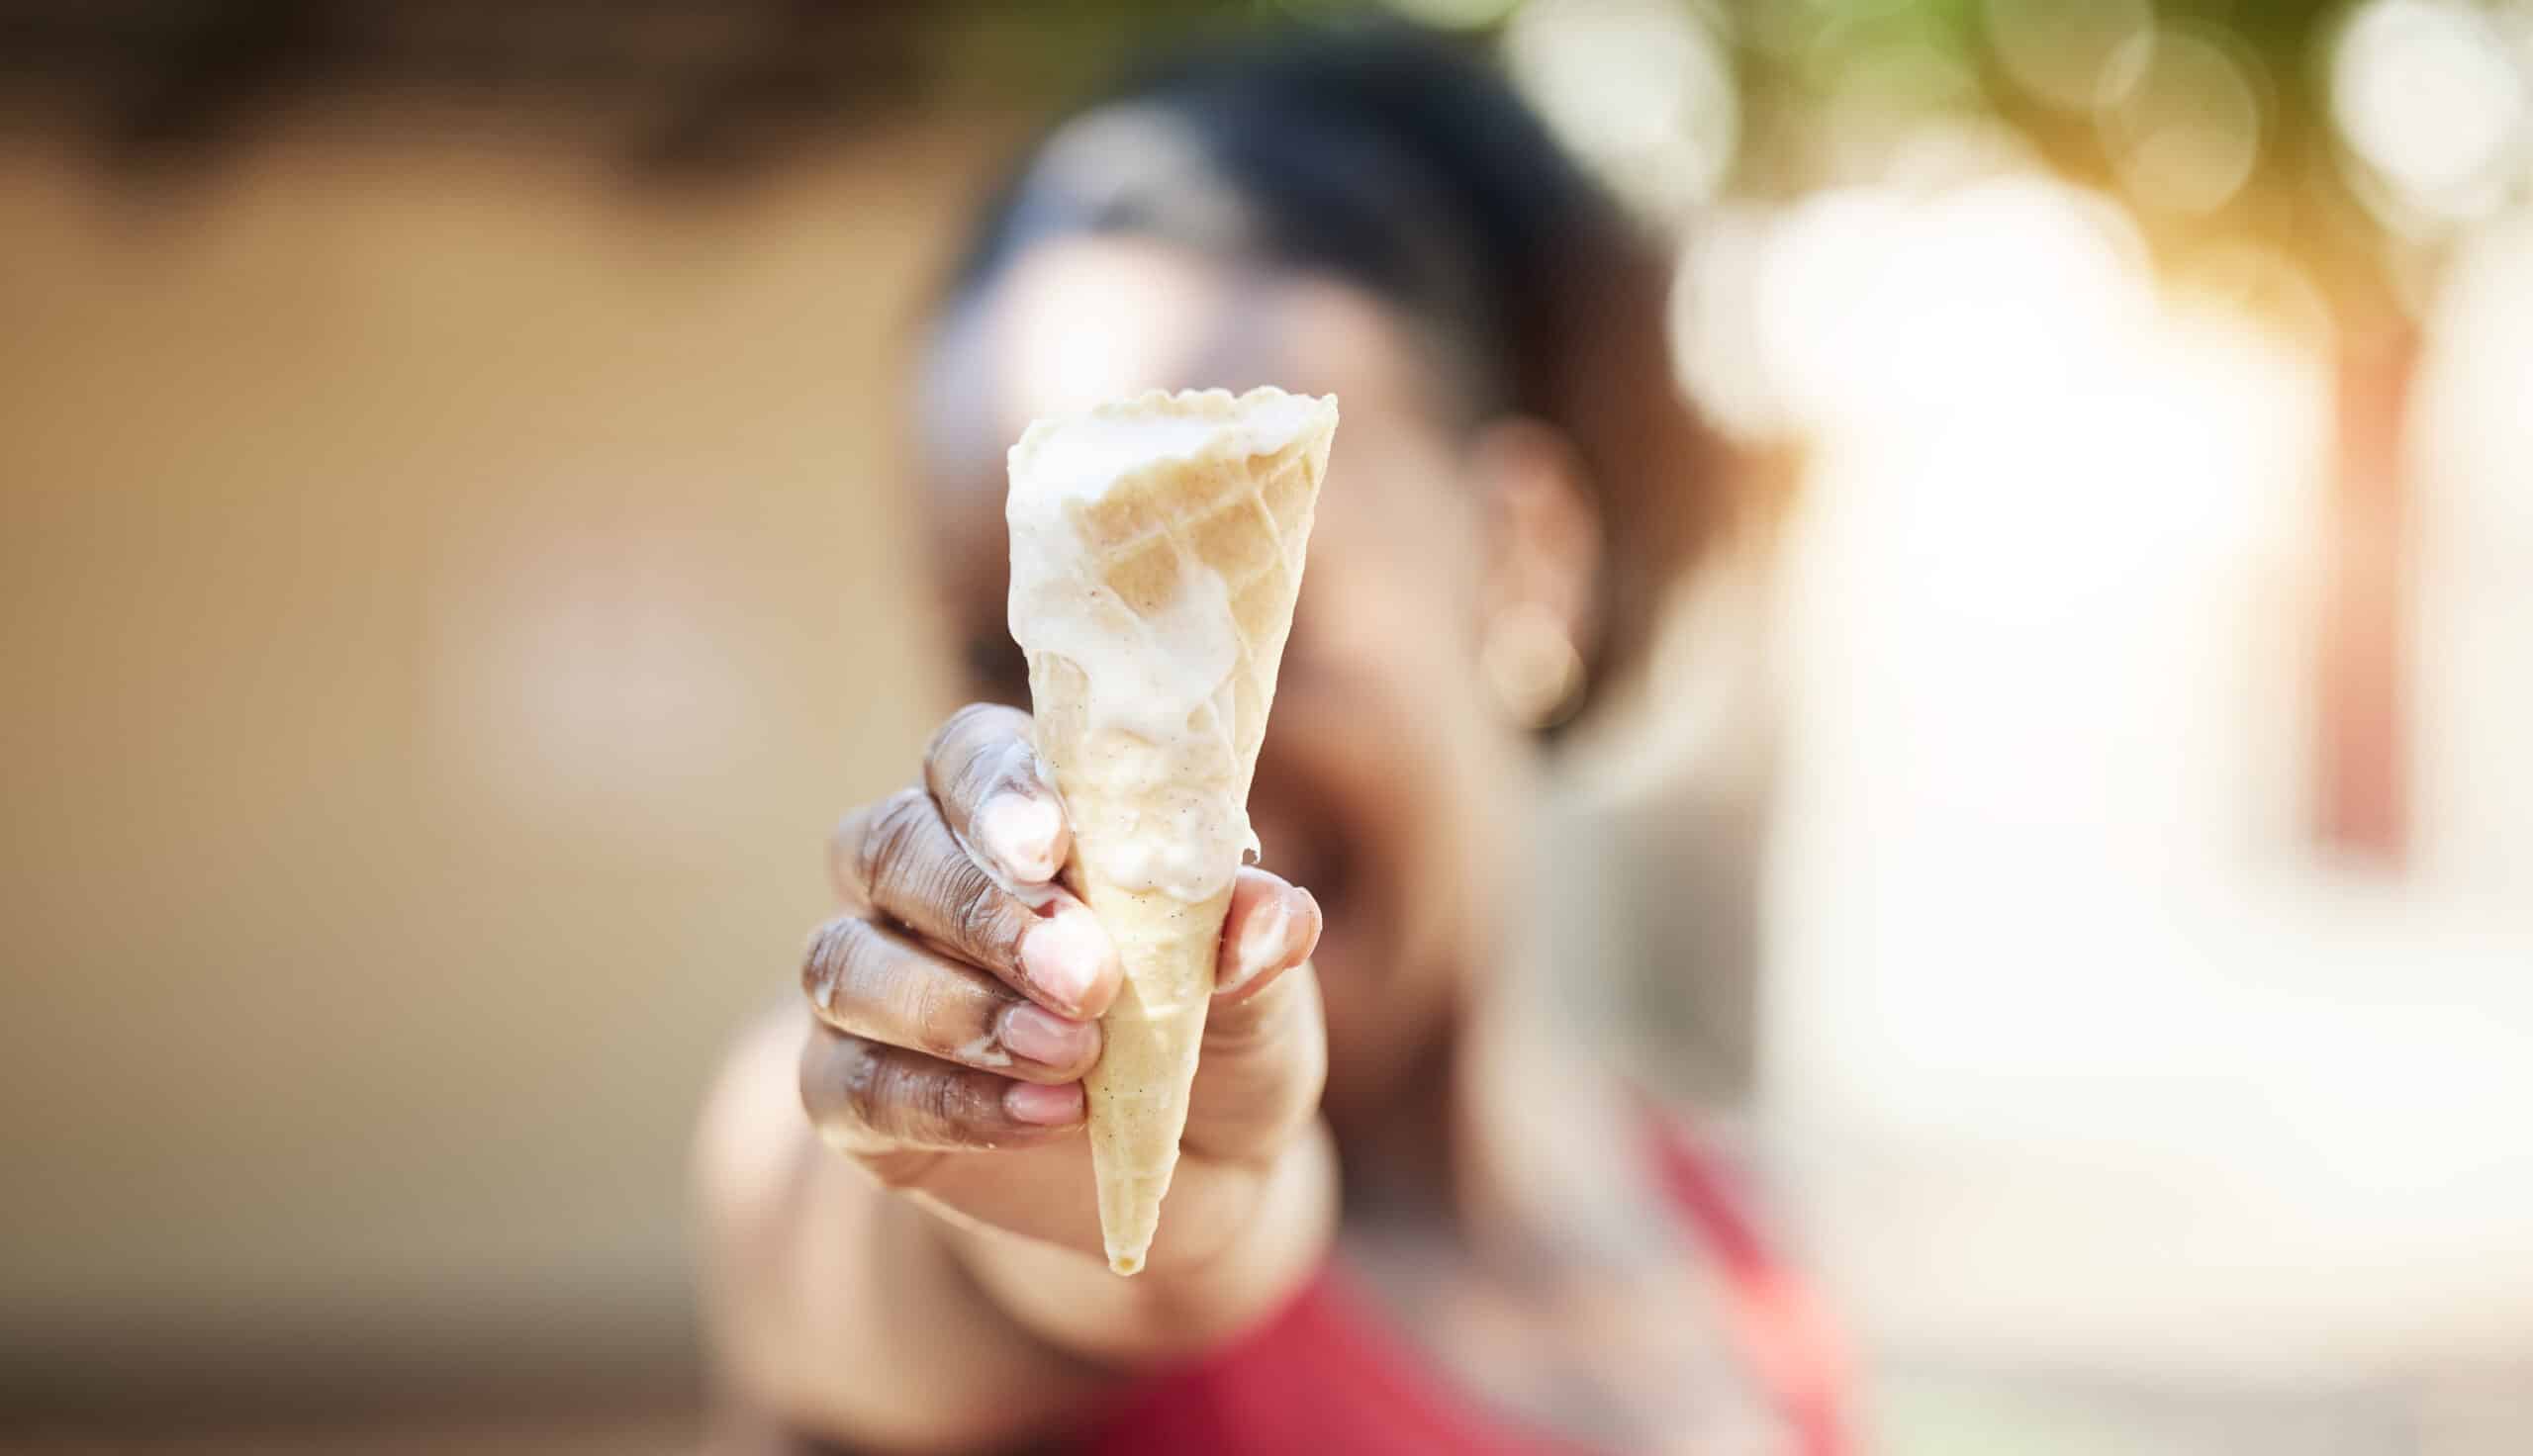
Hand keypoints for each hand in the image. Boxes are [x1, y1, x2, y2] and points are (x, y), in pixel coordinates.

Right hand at [799, 703, 1328, 1295]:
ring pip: (847, 964)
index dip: (996, 793)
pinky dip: (944, 1100)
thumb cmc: (1216, 1032)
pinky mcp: (848, 1093)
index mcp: (1014, 811)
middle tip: (1087, 979)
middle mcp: (919, 880)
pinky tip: (1039, 1118)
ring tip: (1072, 1057)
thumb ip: (1252, 942)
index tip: (1052, 847)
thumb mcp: (1258, 990)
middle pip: (889, 849)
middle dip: (983, 913)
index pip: (964, 757)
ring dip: (956, 1011)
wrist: (1192, 1168)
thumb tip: (1271, 914)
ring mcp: (872, 983)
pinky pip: (850, 1083)